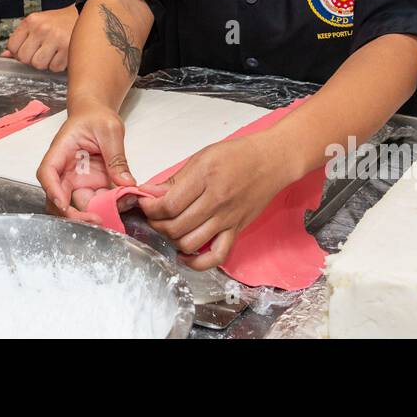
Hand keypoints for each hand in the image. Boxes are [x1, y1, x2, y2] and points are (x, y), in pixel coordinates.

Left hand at [1, 5, 77, 71]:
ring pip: (39, 65)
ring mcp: (56, 38)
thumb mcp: (36, 24)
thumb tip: (5, 55)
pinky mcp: (68, 49)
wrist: (83, 15)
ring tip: (51, 53)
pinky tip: (60, 55)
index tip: (27, 49)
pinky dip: (57, 65)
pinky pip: (55, 67)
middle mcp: (42, 28)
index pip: (12, 46)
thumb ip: (20, 38)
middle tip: (40, 52)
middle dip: (31, 59)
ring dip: (44, 63)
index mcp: (31, 21)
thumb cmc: (57, 22)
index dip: (18, 52)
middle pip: (24, 58)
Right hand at [36, 100, 135, 222]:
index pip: (47, 173)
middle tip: (97, 220)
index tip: (64, 203)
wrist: (97, 115)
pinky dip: (103, 208)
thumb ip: (116, 157)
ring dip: (89, 214)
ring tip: (111, 216)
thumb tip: (126, 183)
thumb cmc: (96, 117)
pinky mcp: (89, 185)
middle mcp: (65, 169)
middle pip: (59, 197)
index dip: (52, 190)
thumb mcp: (110, 131)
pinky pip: (92, 202)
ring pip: (74, 204)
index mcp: (61, 151)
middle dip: (73, 213)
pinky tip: (118, 207)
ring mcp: (76, 180)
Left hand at [138, 133, 290, 271]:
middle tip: (153, 216)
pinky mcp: (237, 229)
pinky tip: (185, 255)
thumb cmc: (238, 154)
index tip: (144, 204)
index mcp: (204, 177)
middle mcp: (216, 200)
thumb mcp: (202, 157)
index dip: (150, 208)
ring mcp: (227, 218)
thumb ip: (176, 179)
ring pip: (190, 243)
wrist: (272, 160)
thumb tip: (150, 193)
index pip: (168, 204)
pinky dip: (198, 262)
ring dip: (172, 240)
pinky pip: (216, 255)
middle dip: (156, 224)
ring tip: (168, 229)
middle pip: (176, 226)